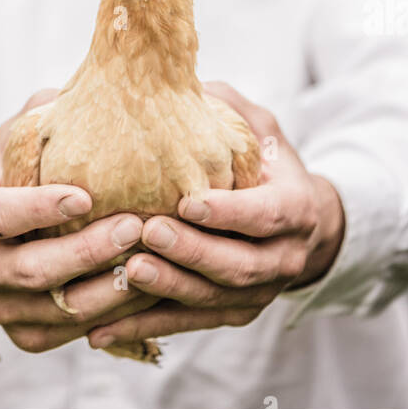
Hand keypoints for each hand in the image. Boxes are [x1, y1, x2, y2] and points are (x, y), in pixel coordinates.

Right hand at [0, 90, 159, 353]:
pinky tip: (149, 290)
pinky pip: (73, 334)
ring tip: (154, 261)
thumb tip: (98, 85)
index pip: (0, 216)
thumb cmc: (8, 178)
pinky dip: (113, 315)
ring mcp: (2, 309)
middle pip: (34, 271)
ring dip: (110, 289)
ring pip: (60, 310)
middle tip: (134, 227)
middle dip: (87, 252)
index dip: (39, 209)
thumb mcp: (13, 141)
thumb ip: (45, 116)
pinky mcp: (27, 336)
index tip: (84, 196)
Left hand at [87, 82, 345, 352]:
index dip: (229, 213)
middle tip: (147, 234)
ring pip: (212, 299)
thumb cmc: (269, 165)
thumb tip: (179, 79)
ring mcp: (258, 294)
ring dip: (168, 290)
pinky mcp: (231, 314)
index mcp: (294, 209)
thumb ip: (227, 108)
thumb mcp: (260, 129)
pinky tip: (101, 330)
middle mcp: (282, 258)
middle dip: (191, 252)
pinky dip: (146, 327)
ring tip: (125, 275)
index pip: (264, 214)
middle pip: (237, 264)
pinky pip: (187, 324)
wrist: (306, 228)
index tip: (188, 201)